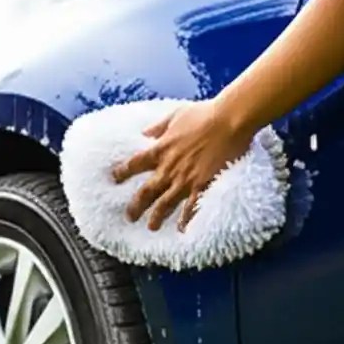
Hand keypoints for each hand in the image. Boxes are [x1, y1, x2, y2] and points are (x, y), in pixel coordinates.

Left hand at [111, 100, 254, 231]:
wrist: (229, 120)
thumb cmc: (203, 114)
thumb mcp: (175, 116)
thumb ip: (158, 127)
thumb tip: (144, 133)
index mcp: (160, 149)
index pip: (134, 164)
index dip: (122, 172)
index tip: (115, 179)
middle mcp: (169, 167)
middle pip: (146, 191)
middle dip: (136, 206)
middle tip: (129, 216)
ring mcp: (185, 179)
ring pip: (165, 203)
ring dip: (157, 217)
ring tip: (151, 227)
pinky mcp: (203, 184)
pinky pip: (191, 206)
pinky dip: (186, 219)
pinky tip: (181, 229)